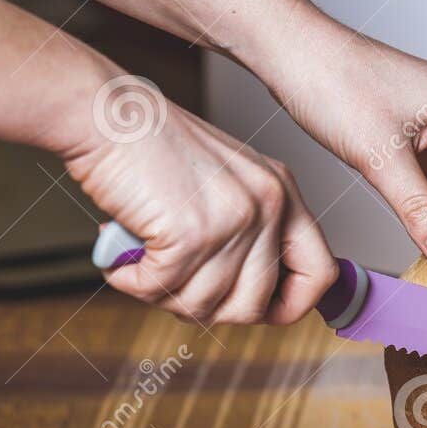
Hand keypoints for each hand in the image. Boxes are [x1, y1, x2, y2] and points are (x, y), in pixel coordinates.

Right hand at [60, 82, 337, 324]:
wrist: (106, 114)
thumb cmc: (151, 148)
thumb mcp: (223, 184)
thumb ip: (245, 235)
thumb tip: (248, 302)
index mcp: (282, 192)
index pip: (320, 274)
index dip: (290, 307)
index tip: (259, 314)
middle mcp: (269, 205)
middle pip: (253, 306)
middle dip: (205, 307)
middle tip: (171, 282)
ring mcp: (235, 220)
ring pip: (203, 306)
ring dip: (162, 293)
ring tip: (140, 260)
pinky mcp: (192, 235)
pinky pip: (163, 291)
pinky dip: (133, 282)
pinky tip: (123, 258)